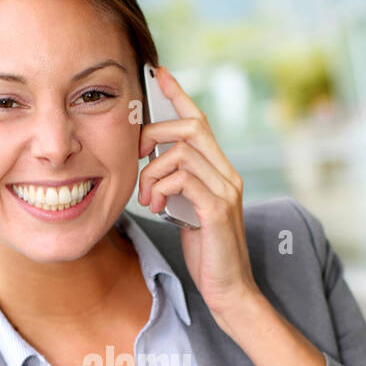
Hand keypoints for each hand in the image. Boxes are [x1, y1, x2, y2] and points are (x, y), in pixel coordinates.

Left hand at [137, 65, 262, 327]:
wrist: (229, 292)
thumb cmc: (207, 256)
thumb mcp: (186, 213)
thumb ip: (177, 187)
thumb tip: (151, 166)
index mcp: (220, 172)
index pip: (199, 121)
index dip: (178, 95)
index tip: (158, 73)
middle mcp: (228, 174)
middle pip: (190, 127)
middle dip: (154, 135)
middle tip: (136, 159)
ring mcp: (226, 190)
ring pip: (180, 153)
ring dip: (151, 172)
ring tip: (147, 199)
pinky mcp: (218, 209)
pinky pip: (183, 178)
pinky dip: (161, 188)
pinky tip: (157, 208)